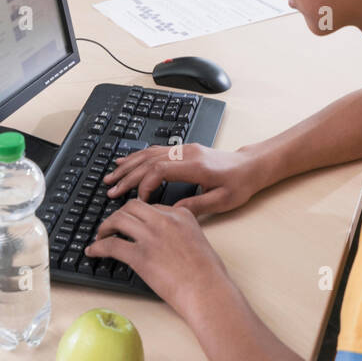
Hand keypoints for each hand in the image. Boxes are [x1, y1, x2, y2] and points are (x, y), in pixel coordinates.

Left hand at [85, 198, 227, 316]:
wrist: (208, 291)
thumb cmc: (208, 273)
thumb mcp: (198, 240)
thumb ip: (181, 232)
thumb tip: (165, 238)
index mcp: (181, 214)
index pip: (152, 207)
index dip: (138, 216)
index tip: (132, 223)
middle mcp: (164, 220)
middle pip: (131, 207)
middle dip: (118, 214)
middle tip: (112, 226)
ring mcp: (151, 236)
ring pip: (118, 219)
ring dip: (105, 227)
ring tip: (100, 236)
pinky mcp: (140, 256)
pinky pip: (112, 245)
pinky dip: (98, 247)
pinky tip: (93, 251)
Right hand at [103, 143, 260, 217]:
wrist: (251, 167)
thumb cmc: (239, 184)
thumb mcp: (222, 201)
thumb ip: (196, 205)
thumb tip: (171, 211)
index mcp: (196, 166)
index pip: (161, 169)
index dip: (146, 184)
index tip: (139, 200)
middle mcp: (187, 153)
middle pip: (150, 160)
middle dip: (129, 175)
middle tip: (111, 189)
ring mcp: (184, 150)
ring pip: (150, 153)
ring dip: (129, 165)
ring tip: (111, 176)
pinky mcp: (183, 150)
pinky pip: (156, 150)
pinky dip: (138, 157)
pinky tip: (126, 162)